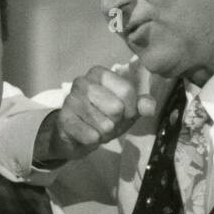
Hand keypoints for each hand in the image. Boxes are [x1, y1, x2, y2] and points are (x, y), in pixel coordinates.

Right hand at [35, 65, 155, 163]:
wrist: (77, 136)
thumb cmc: (104, 117)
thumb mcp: (127, 110)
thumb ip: (141, 105)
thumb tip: (149, 107)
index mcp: (100, 74)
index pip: (127, 91)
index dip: (130, 109)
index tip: (124, 113)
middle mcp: (83, 82)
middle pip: (117, 108)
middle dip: (117, 121)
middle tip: (108, 122)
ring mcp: (71, 100)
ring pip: (105, 124)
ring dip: (105, 133)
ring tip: (97, 128)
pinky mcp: (64, 119)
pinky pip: (91, 135)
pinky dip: (94, 140)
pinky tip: (88, 135)